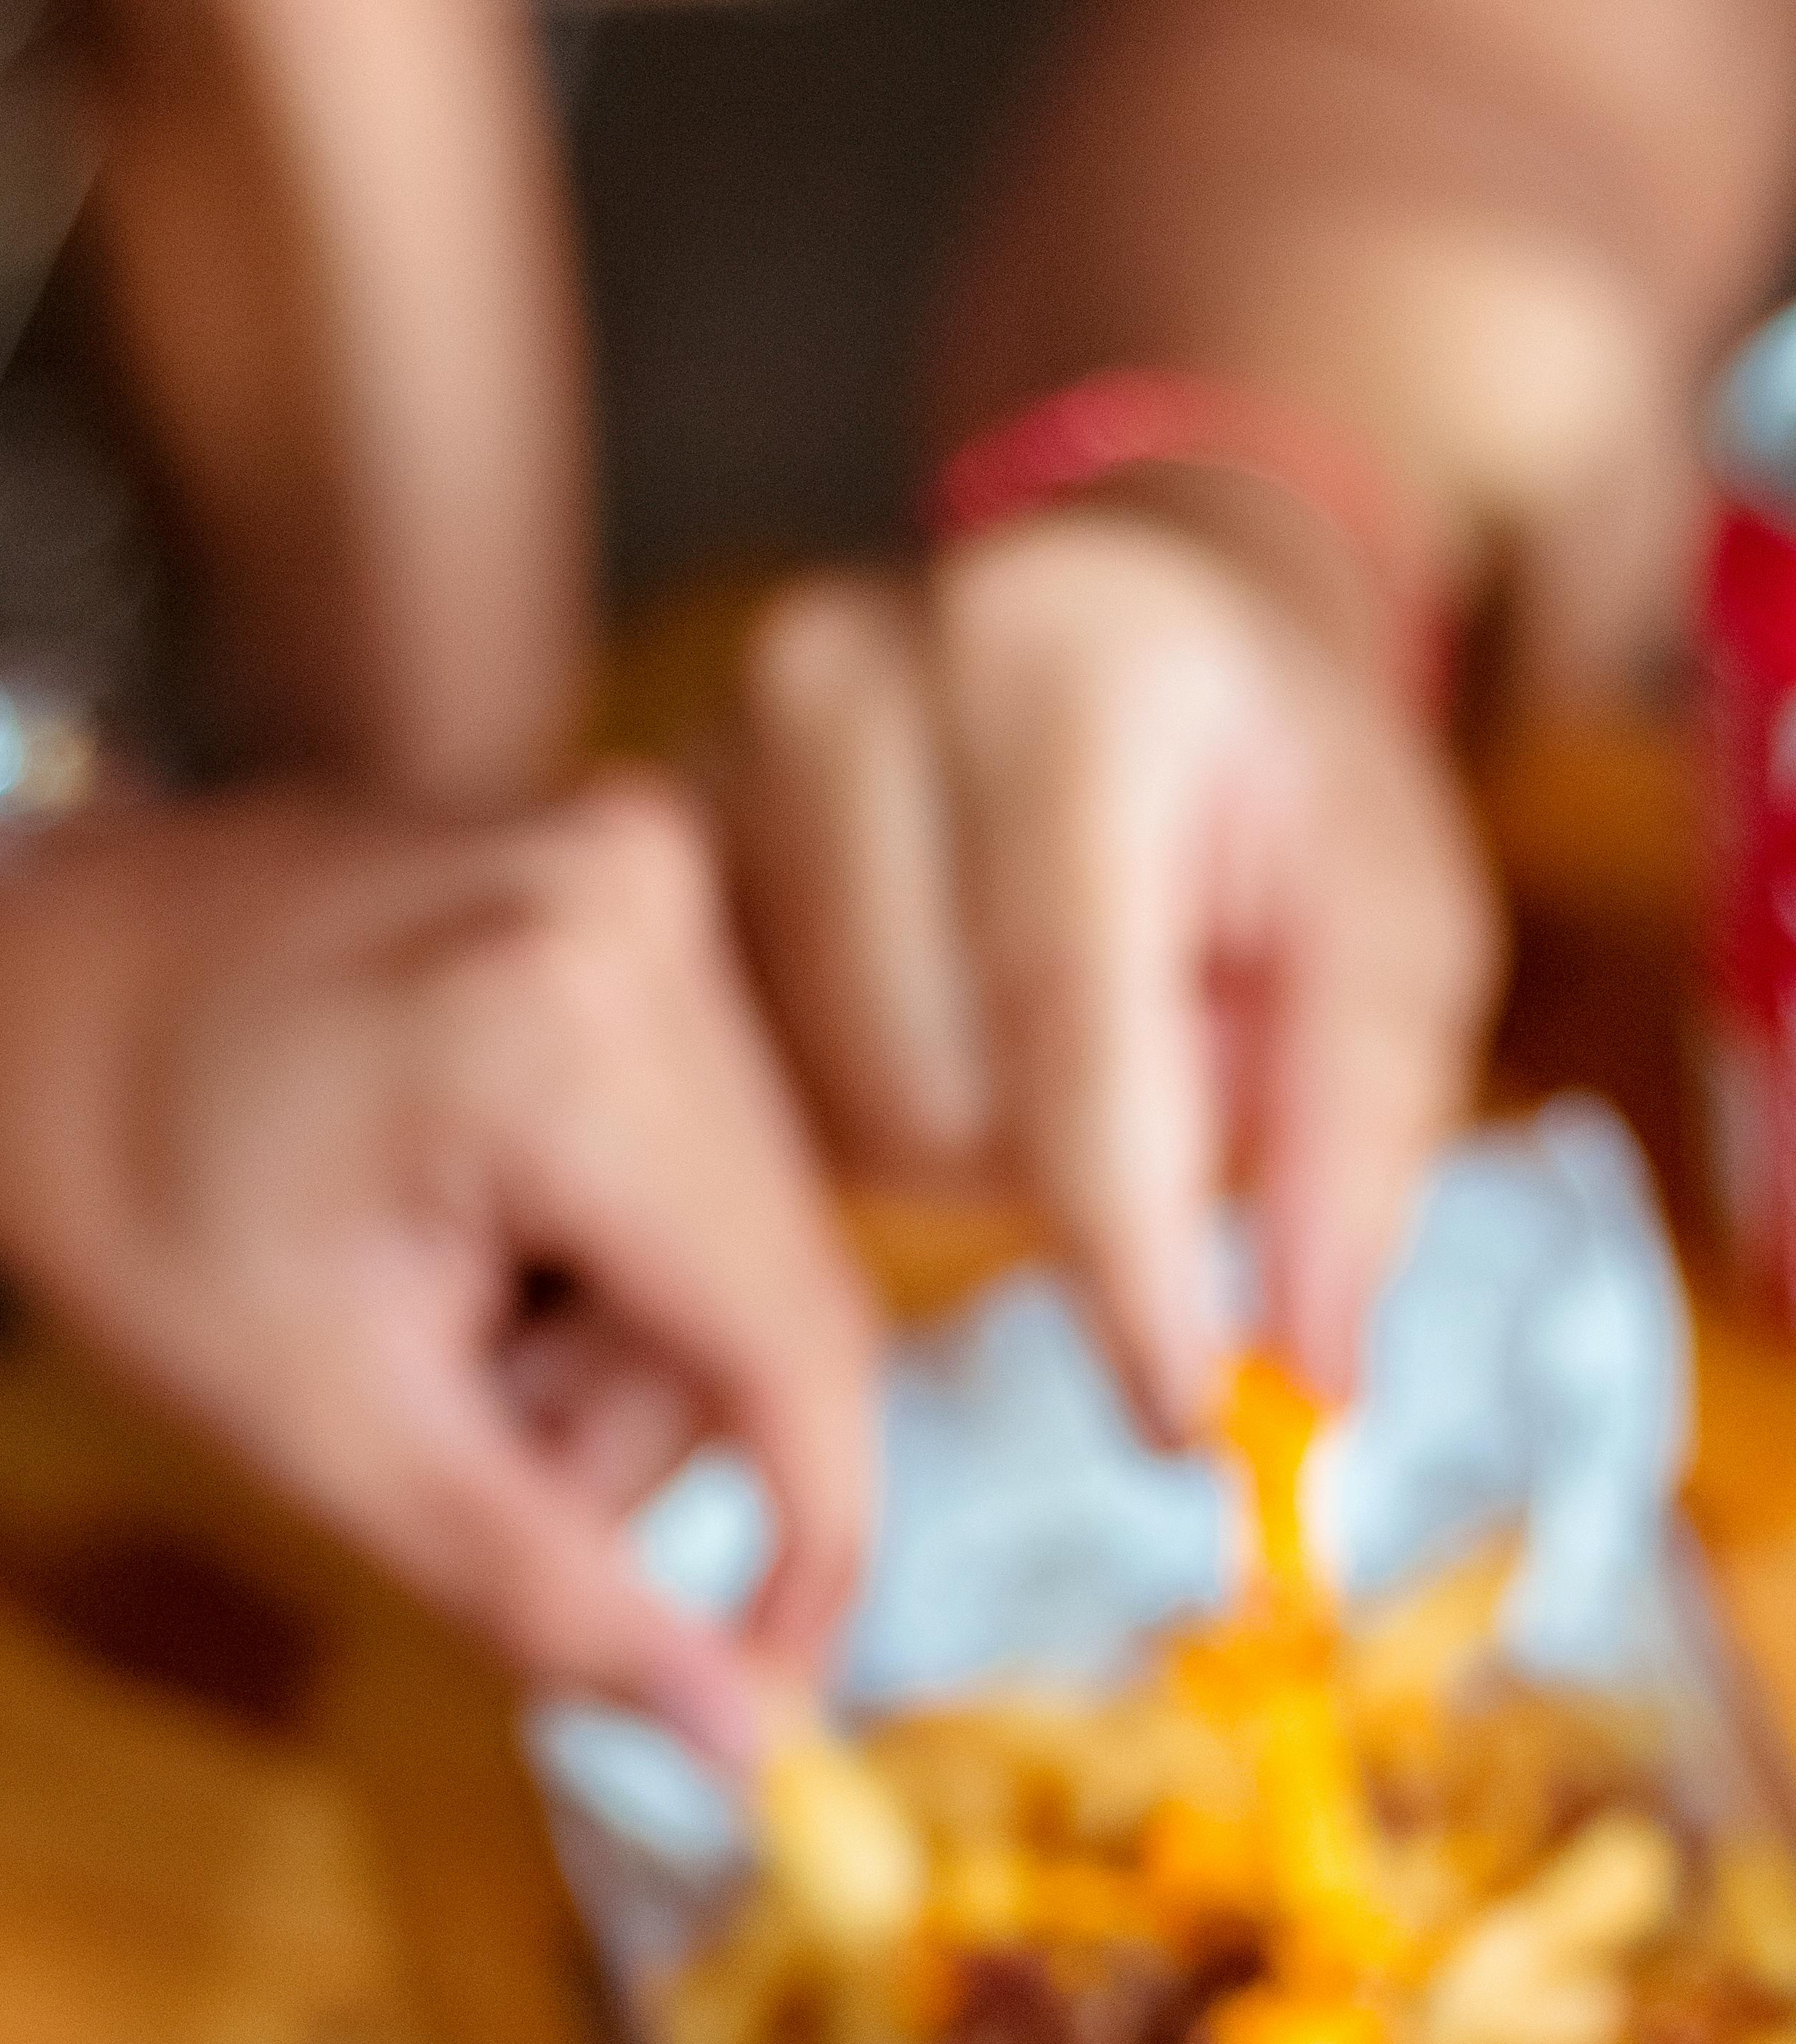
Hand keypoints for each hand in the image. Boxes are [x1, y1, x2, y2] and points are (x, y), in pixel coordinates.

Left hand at [0, 775, 877, 1756]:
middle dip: (617, 1428)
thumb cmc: (114, 1188)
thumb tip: (744, 1744)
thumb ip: (546, 1589)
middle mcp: (644, 912)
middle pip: (768, 1308)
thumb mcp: (322, 1425)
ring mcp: (642, 874)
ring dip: (598, 1349)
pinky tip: (458, 1238)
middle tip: (440, 1429)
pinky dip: (592, 1253)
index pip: (799, 1349)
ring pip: (736, 1245)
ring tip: (420, 1319)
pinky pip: (692, 1156)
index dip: (816, 1548)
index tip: (771, 1686)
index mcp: (563, 1032)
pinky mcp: (629, 886)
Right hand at [717, 506, 1499, 1435]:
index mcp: (1070, 673)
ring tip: (1035, 1025)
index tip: (1182, 1417)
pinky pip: (746, 1094)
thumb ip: (1360, 1145)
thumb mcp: (1391, 933)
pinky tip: (935, 1018)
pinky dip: (865, 1107)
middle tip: (1145, 1057)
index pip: (1074, 1036)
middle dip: (1057, 1153)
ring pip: (836, 1119)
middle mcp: (858, 679)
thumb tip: (1309, 1379)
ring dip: (959, 1138)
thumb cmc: (1275, 791)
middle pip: (934, 1099)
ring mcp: (722, 751)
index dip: (1127, 1262)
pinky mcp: (651, 833)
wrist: (1130, 626)